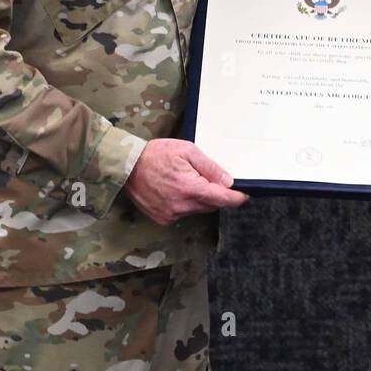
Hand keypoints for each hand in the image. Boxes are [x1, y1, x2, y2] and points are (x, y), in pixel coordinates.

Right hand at [124, 138, 248, 224]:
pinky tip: (174, 190)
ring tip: (183, 181)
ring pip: (196, 209)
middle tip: (203, 178)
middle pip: (210, 204)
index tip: (244, 196)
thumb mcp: (187, 151)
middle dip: (213, 194)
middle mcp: (182, 205)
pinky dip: (184, 204)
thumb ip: (210, 167)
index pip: (221, 198)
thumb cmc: (156, 154)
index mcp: (190, 188)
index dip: (235, 198)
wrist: (126, 166)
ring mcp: (171, 214)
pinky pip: (182, 213)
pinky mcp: (162, 218)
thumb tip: (228, 181)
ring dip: (197, 198)